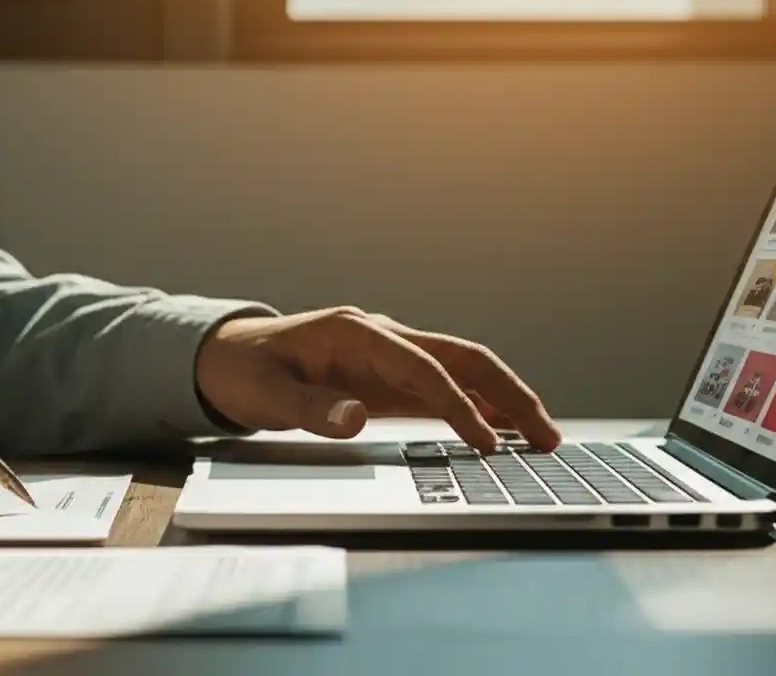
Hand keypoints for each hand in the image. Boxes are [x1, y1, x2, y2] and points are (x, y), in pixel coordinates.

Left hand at [196, 307, 560, 451]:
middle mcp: (383, 337)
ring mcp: (390, 355)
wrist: (228, 357)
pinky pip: (444, 388)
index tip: (485, 441)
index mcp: (356, 334)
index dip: (457, 403)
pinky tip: (505, 431)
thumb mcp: (264, 393)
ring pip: (462, 370)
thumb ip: (308, 407)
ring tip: (543, 437)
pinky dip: (479, 406)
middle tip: (546, 434)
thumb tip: (356, 418)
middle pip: (462, 357)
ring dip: (503, 399)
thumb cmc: (244, 372)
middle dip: (508, 392)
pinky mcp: (389, 378)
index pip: (421, 367)